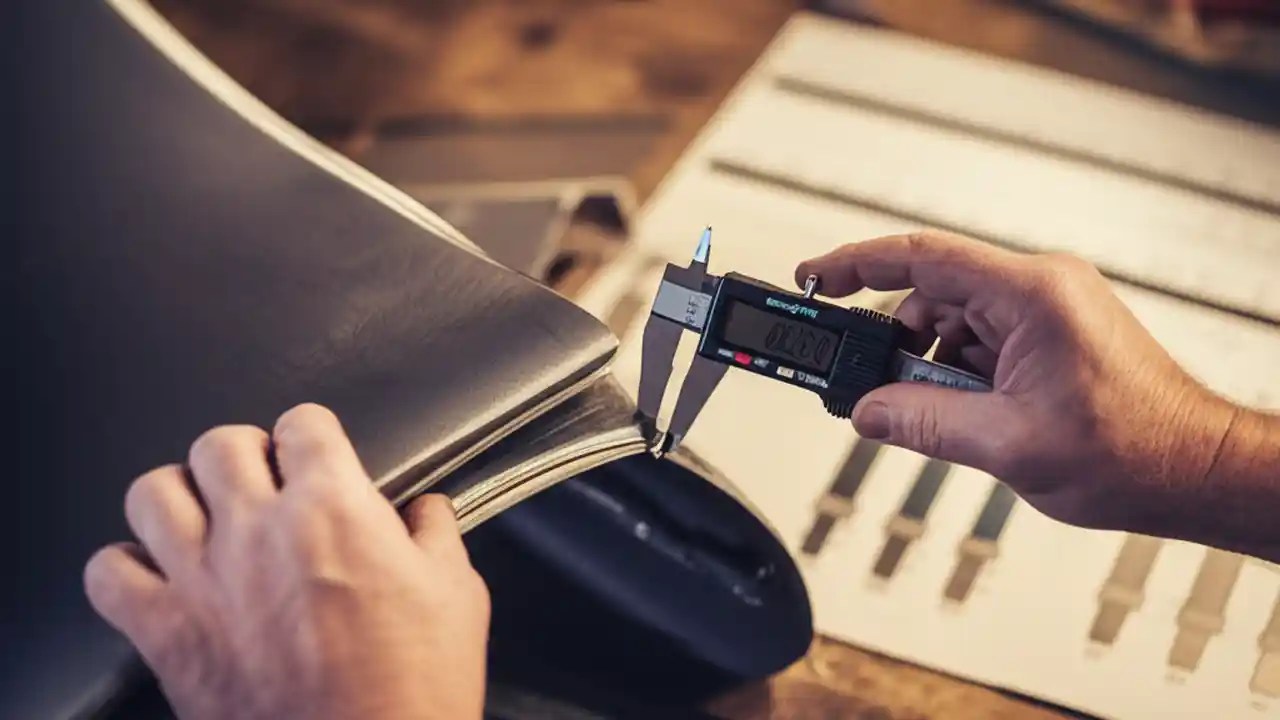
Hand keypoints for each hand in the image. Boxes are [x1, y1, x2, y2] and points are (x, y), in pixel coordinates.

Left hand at [83, 404, 489, 719]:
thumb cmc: (412, 692)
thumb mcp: (456, 596)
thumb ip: (436, 535)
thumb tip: (426, 512)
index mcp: (334, 510)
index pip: (303, 424)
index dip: (312, 436)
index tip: (316, 454)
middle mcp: (259, 531)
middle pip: (219, 444)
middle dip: (244, 455)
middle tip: (263, 482)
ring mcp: (203, 580)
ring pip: (152, 492)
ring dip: (179, 497)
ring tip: (204, 516)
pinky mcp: (166, 635)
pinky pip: (107, 574)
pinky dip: (125, 567)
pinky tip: (159, 577)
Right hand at [797, 231, 1278, 558]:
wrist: (1194, 471)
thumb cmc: (1135, 449)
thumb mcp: (1006, 444)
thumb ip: (921, 423)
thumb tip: (867, 411)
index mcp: (1031, 293)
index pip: (921, 255)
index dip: (856, 263)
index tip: (814, 277)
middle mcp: (1039, 288)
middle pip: (932, 296)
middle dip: (901, 347)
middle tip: (886, 395)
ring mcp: (1047, 309)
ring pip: (954, 324)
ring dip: (935, 369)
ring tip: (955, 419)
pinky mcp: (1050, 332)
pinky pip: (980, 341)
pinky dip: (961, 376)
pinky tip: (974, 415)